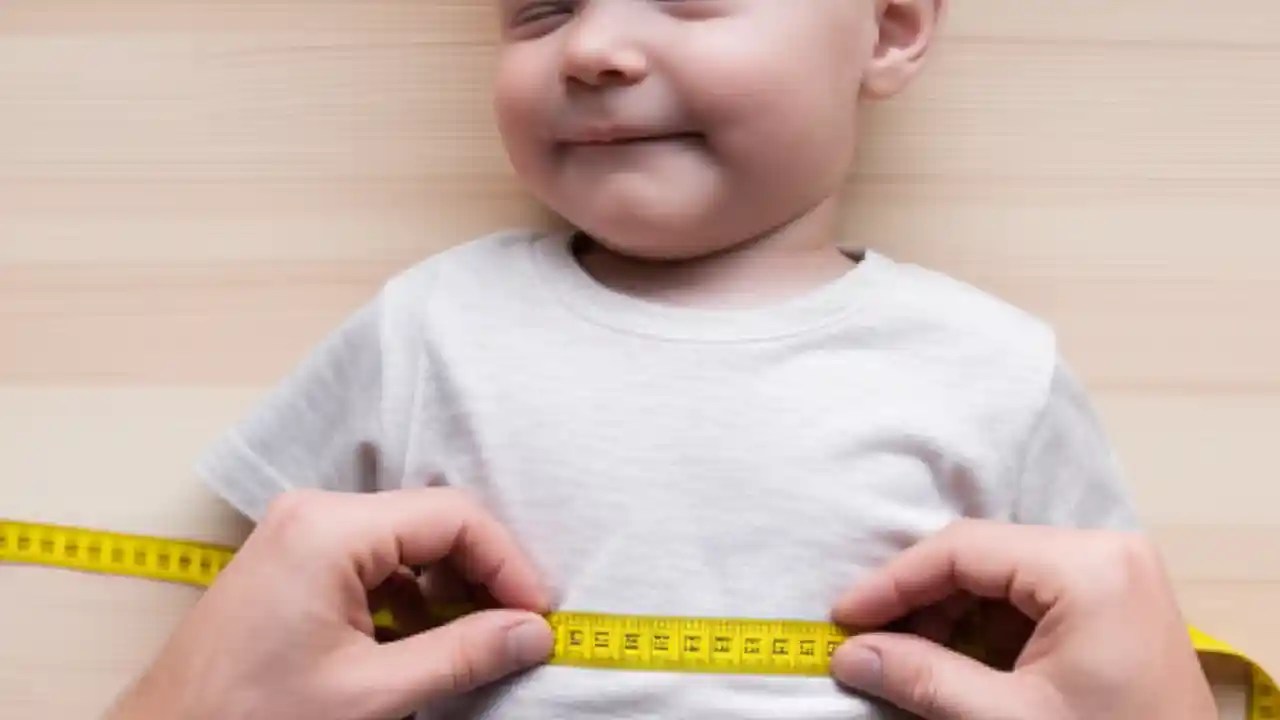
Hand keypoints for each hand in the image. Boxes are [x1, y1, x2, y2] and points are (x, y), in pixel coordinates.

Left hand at [107, 489, 554, 719]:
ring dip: (450, 586)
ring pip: (408, 541)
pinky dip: (412, 595)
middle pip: (432, 521)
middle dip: (482, 574)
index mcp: (329, 530)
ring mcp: (300, 535)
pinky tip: (427, 640)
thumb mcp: (372, 694)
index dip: (508, 563)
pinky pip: (375, 560)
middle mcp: (314, 515)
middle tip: (518, 628)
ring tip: (479, 638)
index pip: (453, 516)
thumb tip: (532, 633)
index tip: (537, 614)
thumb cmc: (249, 718)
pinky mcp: (295, 562)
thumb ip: (463, 655)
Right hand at [830, 520, 1216, 719]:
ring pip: (999, 577)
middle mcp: (1106, 553)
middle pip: (980, 557)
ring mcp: (1115, 577)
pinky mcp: (1115, 605)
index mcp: (1088, 567)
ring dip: (946, 616)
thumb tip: (850, 655)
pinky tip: (950, 661)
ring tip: (904, 659)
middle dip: (918, 602)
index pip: (963, 550)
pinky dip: (984, 629)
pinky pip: (1029, 599)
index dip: (892, 583)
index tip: (843, 618)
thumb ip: (924, 679)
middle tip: (866, 642)